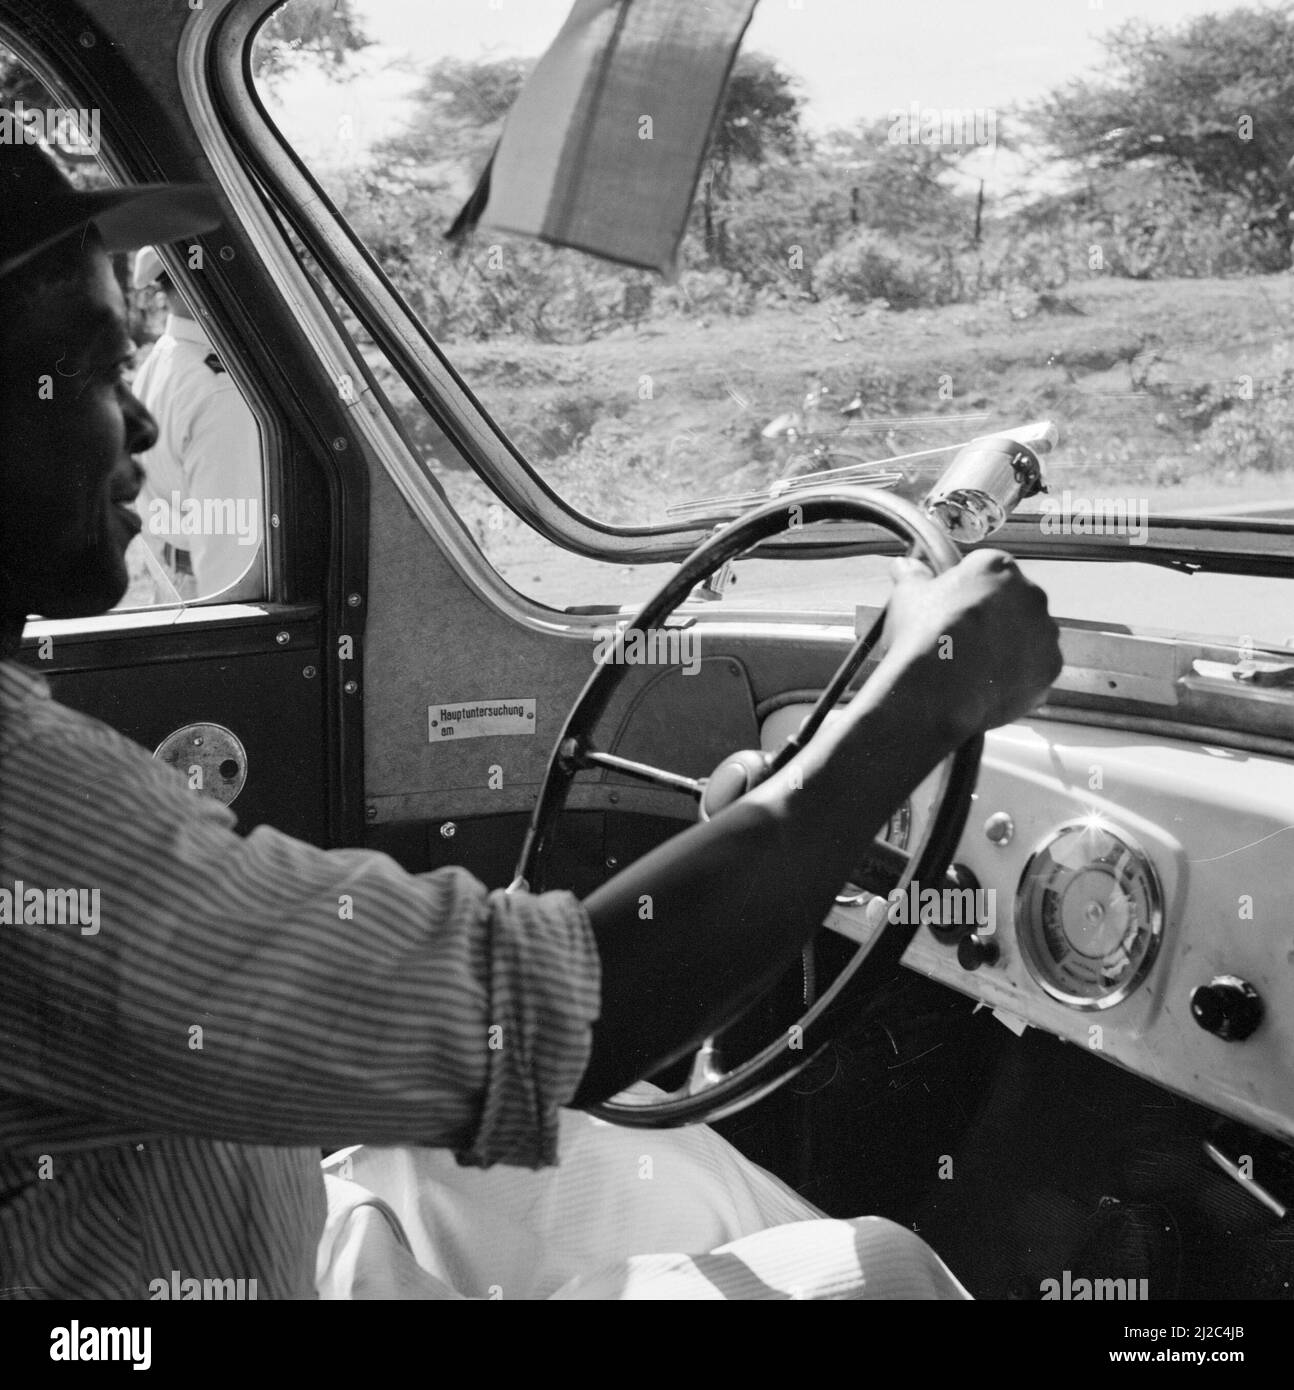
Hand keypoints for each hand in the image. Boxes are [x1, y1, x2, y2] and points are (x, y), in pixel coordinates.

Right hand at [875, 550, 1062, 741]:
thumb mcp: (907, 597)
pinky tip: (988, 687)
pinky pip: (1034, 670)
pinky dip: (1017, 678)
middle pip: (1013, 602)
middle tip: (962, 640)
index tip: (952, 609)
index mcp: (997, 566)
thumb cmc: (922, 636)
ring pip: (1027, 637)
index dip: (966, 591)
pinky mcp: (1051, 668)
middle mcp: (1031, 593)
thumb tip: (904, 565)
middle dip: (993, 618)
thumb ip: (913, 576)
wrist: (938, 691)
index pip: (987, 570)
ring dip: (1008, 648)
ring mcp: (1046, 633)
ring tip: (973, 668)